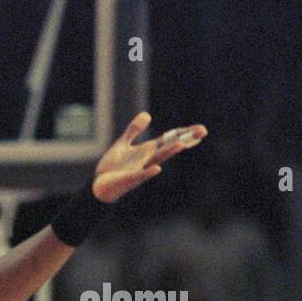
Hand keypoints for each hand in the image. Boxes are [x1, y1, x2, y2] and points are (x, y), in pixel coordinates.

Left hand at [92, 112, 206, 202]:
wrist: (99, 186)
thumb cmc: (112, 168)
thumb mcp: (122, 144)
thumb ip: (133, 130)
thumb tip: (146, 114)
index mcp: (148, 151)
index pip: (169, 140)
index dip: (184, 134)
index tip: (201, 129)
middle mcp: (148, 160)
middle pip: (169, 147)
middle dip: (185, 140)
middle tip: (202, 132)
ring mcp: (140, 169)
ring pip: (157, 159)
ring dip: (169, 152)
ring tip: (181, 144)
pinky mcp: (129, 178)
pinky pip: (141, 175)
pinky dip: (149, 172)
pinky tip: (157, 168)